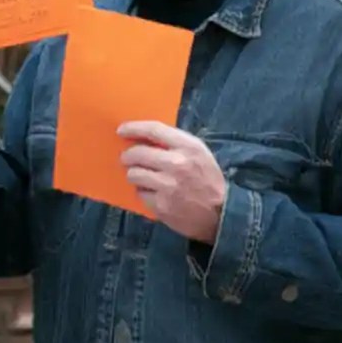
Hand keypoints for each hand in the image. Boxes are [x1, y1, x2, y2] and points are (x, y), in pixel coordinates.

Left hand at [117, 121, 226, 243]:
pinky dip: (144, 193)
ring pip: (134, 174)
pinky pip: (140, 193)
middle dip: (128, 155)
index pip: (154, 130)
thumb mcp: (200, 154)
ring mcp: (168, 186)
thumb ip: (176, 144)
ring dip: (134, 175)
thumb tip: (145, 138)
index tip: (121, 130)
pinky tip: (154, 193)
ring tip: (142, 178)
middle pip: (138, 153)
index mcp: (189, 147)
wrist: (220, 214)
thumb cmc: (208, 180)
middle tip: (127, 159)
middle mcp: (177, 164)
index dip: (134, 128)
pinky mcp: (161, 205)